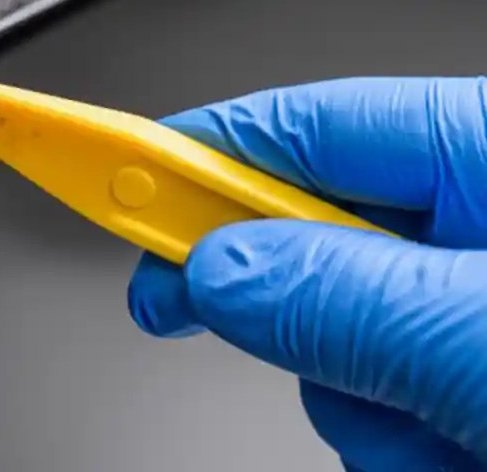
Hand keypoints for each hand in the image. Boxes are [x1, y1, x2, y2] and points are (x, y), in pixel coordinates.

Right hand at [127, 78, 486, 469]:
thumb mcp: (481, 339)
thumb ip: (342, 299)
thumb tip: (216, 272)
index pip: (315, 125)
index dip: (204, 150)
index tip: (113, 173)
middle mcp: (482, 228)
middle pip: (311, 246)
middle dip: (289, 315)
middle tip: (210, 326)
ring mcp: (474, 310)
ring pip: (340, 344)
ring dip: (362, 410)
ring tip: (451, 445)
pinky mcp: (470, 384)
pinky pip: (384, 409)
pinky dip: (399, 446)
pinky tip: (461, 458)